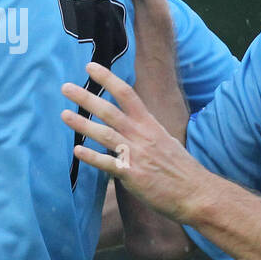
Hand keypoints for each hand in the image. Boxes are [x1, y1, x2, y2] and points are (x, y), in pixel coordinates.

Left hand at [61, 62, 200, 223]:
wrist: (196, 192)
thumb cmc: (180, 169)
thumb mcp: (165, 140)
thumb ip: (145, 131)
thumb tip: (131, 123)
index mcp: (150, 124)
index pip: (127, 94)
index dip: (107, 79)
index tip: (90, 67)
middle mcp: (141, 135)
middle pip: (110, 110)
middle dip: (86, 97)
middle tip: (65, 88)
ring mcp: (136, 154)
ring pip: (105, 134)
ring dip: (82, 123)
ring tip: (64, 115)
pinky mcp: (132, 175)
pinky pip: (107, 163)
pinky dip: (91, 157)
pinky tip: (77, 151)